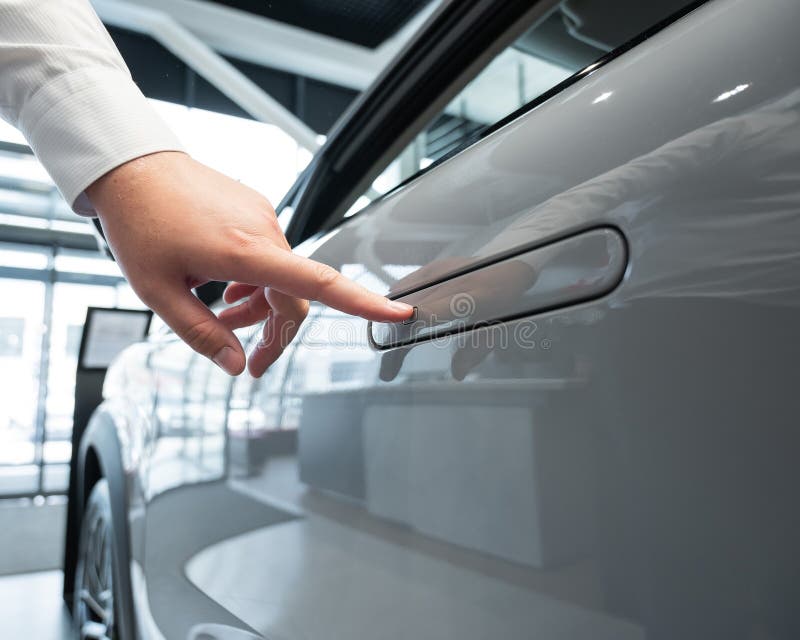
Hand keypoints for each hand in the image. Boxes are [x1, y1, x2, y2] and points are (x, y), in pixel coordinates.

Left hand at [87, 151, 412, 376]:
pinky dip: (255, 280)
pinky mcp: (255, 210)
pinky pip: (270, 256)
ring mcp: (262, 218)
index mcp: (245, 251)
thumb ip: (200, 333)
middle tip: (249, 362)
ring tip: (222, 316)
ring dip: (259, 307)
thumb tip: (234, 364)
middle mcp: (263, 231)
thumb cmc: (141, 222)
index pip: (318, 283)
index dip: (363, 302)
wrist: (131, 167)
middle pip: (295, 297)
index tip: (397, 311)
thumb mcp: (157, 292)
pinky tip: (226, 288)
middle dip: (275, 334)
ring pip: (280, 278)